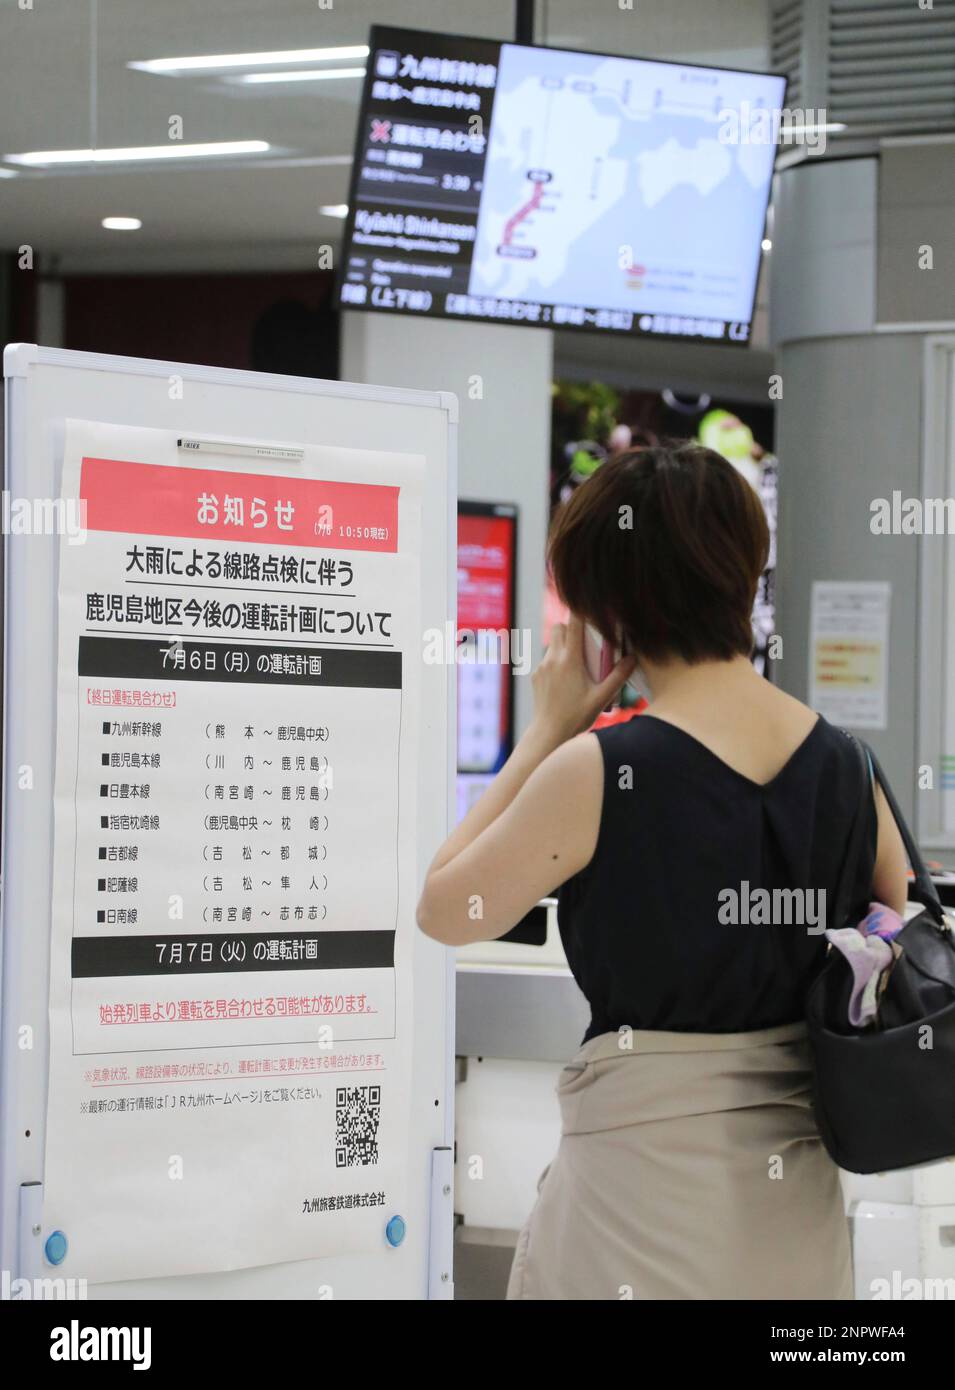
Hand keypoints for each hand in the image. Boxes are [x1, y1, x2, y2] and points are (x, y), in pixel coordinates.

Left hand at [530, 614, 636, 743]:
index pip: (574, 624)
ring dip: (564, 646)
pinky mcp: (536, 675)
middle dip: (571, 629)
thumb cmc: (576, 716)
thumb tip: (632, 658)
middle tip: (586, 644)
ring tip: (577, 666)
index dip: (582, 612)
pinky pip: (547, 659)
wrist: (548, 733)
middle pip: (559, 627)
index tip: (591, 611)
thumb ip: (618, 677)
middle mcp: (553, 658)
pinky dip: (556, 662)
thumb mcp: (601, 697)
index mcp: (570, 660)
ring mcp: (542, 666)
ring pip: (552, 644)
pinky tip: (565, 681)